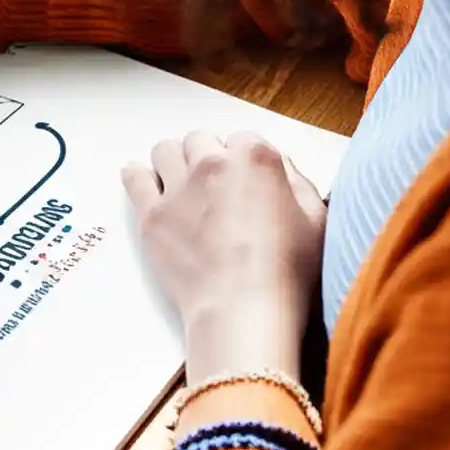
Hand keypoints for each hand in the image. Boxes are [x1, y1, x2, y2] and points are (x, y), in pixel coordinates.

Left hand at [121, 131, 326, 382]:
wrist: (243, 311)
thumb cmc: (285, 273)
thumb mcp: (316, 221)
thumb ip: (297, 182)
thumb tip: (280, 167)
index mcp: (255, 159)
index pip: (243, 139)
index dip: (244, 159)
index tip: (243, 177)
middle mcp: (212, 164)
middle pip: (200, 141)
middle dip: (208, 157)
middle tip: (214, 184)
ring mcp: (177, 188)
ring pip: (165, 151)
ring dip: (174, 162)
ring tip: (182, 184)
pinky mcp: (151, 214)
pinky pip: (133, 177)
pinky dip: (138, 176)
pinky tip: (144, 181)